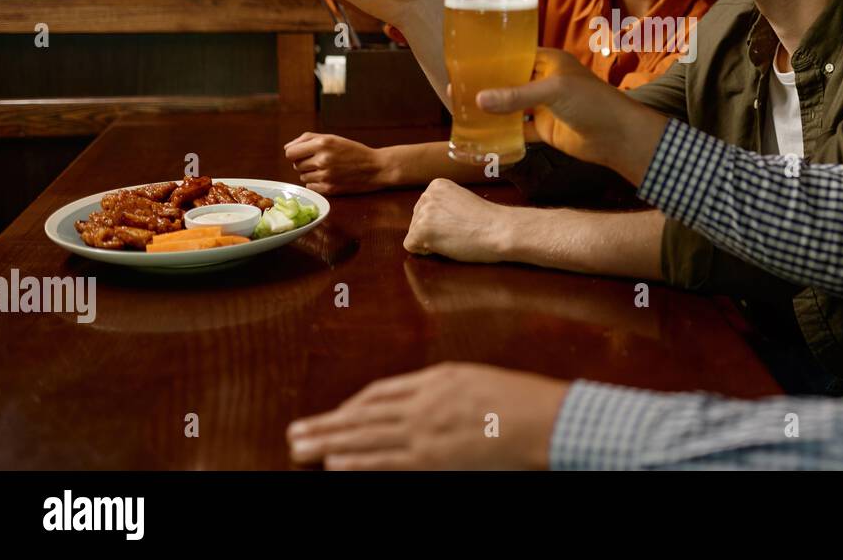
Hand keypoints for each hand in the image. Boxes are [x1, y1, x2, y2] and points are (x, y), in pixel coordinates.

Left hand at [283, 132, 388, 194]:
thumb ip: (308, 139)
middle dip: (305, 163)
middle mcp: (323, 159)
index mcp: (323, 143)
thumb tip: (287, 148)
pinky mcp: (329, 189)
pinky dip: (317, 183)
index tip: (303, 154)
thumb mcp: (333, 138)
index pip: (290, 152)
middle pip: (296, 165)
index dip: (295, 154)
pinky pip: (310, 186)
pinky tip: (330, 178)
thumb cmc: (354, 151)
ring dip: (311, 173)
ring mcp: (326, 175)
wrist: (376, 168)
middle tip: (321, 161)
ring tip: (328, 169)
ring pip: (303, 177)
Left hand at [286, 363, 569, 469]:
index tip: (332, 416)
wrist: (547, 420)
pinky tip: (335, 465)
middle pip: (363, 414)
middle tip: (295, 434)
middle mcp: (424, 403)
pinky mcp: (433, 459)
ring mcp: (426, 431)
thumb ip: (445, 389)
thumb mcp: (479, 380)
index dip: (351, 406)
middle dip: (327, 425)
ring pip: (366, 437)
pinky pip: (387, 461)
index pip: (381, 392)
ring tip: (300, 449)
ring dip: (329, 443)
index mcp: (437, 379)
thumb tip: (421, 400)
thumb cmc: (523, 401)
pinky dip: (358, 462)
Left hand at [404, 179, 512, 261]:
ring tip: (454, 237)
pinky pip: (410, 246)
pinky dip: (424, 251)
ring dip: (430, 241)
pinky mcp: (421, 230)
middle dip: (432, 231)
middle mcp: (427, 194)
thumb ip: (443, 205)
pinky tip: (445, 245)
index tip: (459, 223)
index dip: (439, 222)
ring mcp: (423, 212)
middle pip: (415, 221)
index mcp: (437, 185)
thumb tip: (429, 220)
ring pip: (414, 234)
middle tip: (457, 232)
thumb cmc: (488, 221)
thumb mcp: (461, 202)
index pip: (423, 209)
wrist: (500, 229)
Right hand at [476, 48, 668, 183]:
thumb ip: (516, 96)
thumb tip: (478, 100)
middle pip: (508, 80)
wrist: (617, 136)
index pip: (513, 54)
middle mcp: (543, 81)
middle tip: (453, 86)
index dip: (490, 58)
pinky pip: (517, 129)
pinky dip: (501, 132)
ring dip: (490, 108)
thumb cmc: (592, 102)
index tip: (464, 61)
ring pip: (510, 105)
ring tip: (459, 108)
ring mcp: (543, 106)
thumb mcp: (553, 91)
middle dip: (484, 85)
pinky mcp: (544, 128)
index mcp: (548, 61)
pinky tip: (479, 134)